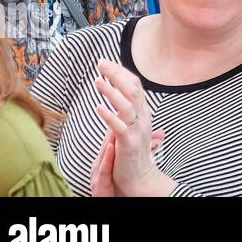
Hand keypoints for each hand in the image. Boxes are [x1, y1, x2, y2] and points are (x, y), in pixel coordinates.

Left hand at [93, 59, 173, 196]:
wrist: (140, 178)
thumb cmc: (132, 152)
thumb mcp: (131, 126)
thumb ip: (126, 111)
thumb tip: (117, 95)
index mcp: (143, 112)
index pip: (135, 86)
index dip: (122, 72)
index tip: (108, 62)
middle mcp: (143, 118)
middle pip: (132, 90)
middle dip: (116, 75)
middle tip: (101, 63)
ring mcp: (137, 130)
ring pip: (127, 106)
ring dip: (112, 92)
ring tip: (97, 81)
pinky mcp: (129, 144)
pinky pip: (120, 127)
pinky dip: (109, 116)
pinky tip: (98, 108)